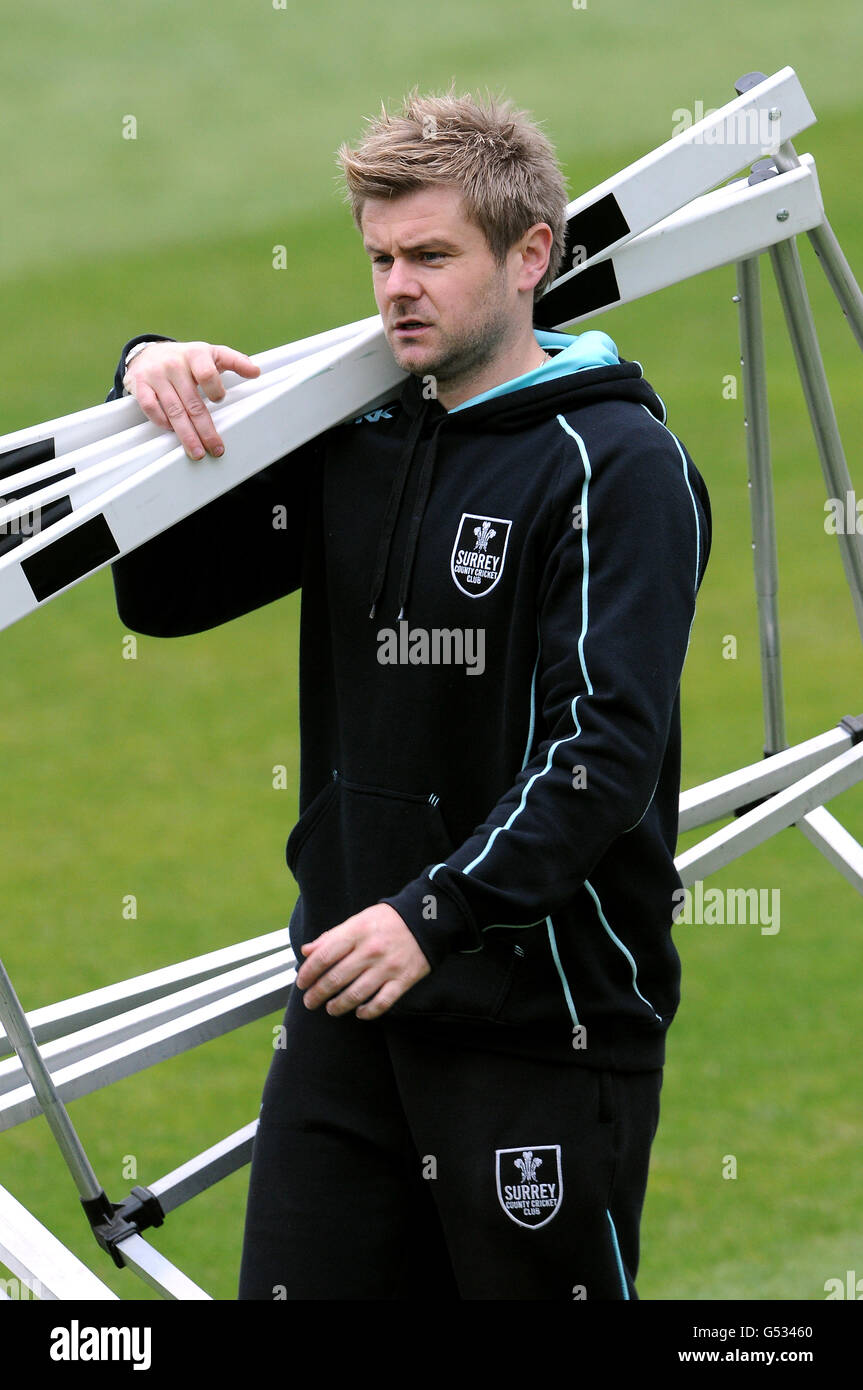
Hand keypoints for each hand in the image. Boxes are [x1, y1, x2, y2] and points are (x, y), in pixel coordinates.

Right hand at [123, 341, 260, 459]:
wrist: (149, 352)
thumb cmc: (186, 359)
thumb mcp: (211, 354)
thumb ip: (234, 362)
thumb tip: (256, 371)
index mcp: (195, 354)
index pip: (208, 373)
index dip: (216, 390)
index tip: (220, 400)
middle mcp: (175, 364)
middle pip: (193, 402)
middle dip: (206, 429)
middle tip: (215, 447)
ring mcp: (156, 375)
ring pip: (174, 410)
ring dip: (187, 435)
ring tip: (197, 451)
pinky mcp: (140, 385)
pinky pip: (151, 407)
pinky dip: (162, 422)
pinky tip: (171, 431)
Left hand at [296, 904, 430, 1019]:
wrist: (426, 920)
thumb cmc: (386, 921)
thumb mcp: (357, 921)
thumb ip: (331, 937)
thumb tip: (306, 951)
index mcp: (357, 932)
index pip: (324, 956)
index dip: (308, 973)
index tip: (301, 982)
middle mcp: (371, 950)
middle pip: (336, 978)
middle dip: (317, 994)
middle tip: (310, 1001)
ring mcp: (387, 967)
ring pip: (356, 994)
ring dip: (338, 1006)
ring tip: (330, 1009)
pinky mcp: (403, 980)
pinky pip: (381, 1003)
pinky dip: (367, 1012)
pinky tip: (359, 1012)